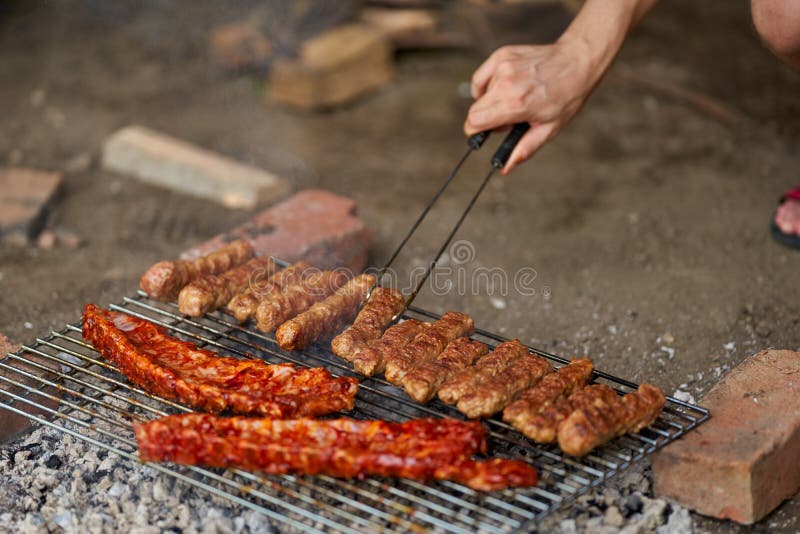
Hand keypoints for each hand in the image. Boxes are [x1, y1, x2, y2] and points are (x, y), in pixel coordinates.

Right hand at [464, 38, 600, 173]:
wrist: (576, 62)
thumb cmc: (565, 97)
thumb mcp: (548, 129)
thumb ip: (524, 149)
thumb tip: (504, 167)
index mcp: (516, 105)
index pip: (475, 121)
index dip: (476, 131)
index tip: (483, 133)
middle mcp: (506, 84)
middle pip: (474, 109)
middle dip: (484, 118)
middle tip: (506, 118)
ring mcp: (503, 66)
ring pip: (480, 94)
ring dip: (491, 100)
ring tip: (515, 98)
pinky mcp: (502, 55)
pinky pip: (482, 76)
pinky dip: (488, 84)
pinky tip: (504, 86)